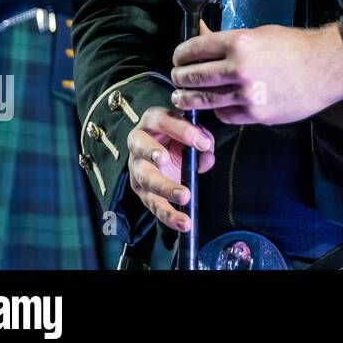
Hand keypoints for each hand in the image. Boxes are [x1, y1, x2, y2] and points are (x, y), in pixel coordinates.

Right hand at [126, 105, 215, 232]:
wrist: (163, 146)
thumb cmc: (180, 135)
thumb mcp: (193, 132)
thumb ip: (202, 140)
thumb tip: (206, 158)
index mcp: (152, 120)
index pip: (163, 121)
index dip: (183, 130)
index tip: (204, 143)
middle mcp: (138, 143)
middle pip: (143, 149)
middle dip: (158, 157)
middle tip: (171, 159)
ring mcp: (136, 167)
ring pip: (145, 179)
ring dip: (165, 189)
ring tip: (185, 197)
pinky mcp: (140, 189)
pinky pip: (152, 203)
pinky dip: (168, 214)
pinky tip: (183, 222)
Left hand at [170, 21, 342, 124]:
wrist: (327, 68)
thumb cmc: (295, 46)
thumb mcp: (260, 33)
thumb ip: (228, 39)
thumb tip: (201, 34)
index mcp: (239, 42)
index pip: (193, 49)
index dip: (180, 54)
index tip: (178, 58)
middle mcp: (239, 68)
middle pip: (191, 77)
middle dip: (179, 77)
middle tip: (178, 78)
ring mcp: (246, 94)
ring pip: (202, 100)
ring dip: (187, 99)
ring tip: (183, 97)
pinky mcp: (256, 114)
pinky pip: (224, 115)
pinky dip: (217, 111)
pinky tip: (216, 105)